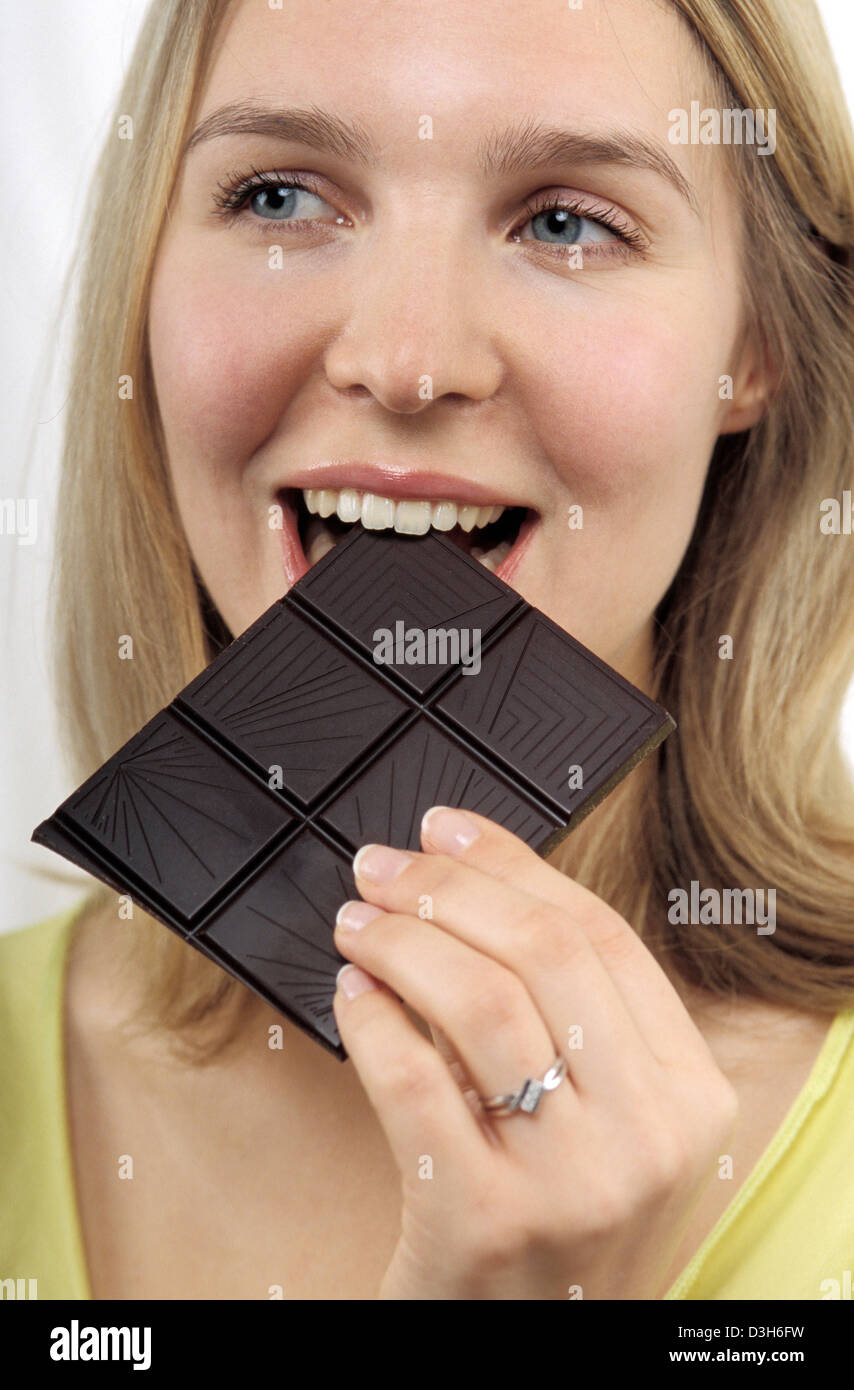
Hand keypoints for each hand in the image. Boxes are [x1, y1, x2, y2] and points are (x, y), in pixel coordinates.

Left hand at [332, 807, 737, 1299]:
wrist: (529, 1355)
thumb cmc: (559, 1221)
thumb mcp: (610, 1122)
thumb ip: (574, 1018)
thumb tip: (474, 879)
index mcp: (689, 1092)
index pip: (601, 935)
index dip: (513, 864)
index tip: (446, 829)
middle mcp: (647, 1135)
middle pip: (543, 952)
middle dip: (447, 889)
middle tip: (381, 867)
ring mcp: (571, 1182)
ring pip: (478, 1003)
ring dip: (401, 942)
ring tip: (356, 925)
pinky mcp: (482, 1221)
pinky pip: (411, 1083)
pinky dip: (371, 1020)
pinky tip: (350, 995)